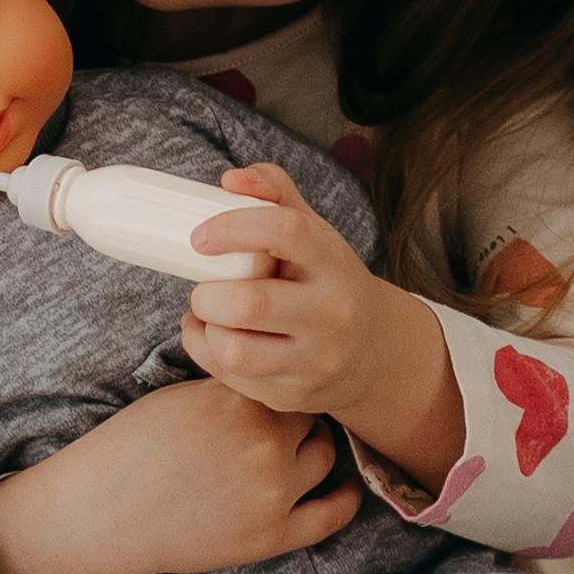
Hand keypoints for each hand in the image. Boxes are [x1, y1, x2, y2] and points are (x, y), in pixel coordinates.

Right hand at [0, 379, 359, 573]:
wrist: (104, 513)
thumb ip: (232, 386)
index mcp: (239, 400)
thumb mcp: (183, 396)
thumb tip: (268, 370)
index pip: (286, 376)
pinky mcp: (273, 536)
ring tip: (302, 448)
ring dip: (315, 449)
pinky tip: (345, 486)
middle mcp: (265, 442)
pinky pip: (333, 514)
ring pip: (324, 455)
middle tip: (285, 421)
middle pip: (310, 415)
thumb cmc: (132, 449)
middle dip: (298, 416)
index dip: (282, 381)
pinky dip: (346, 497)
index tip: (280, 384)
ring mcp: (273, 491)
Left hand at [180, 163, 408, 423]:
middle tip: (205, 286)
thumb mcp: (315, 235)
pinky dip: (207, 351)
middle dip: (208, 294)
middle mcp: (332, 313)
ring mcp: (315, 360)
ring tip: (211, 314)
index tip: (200, 238)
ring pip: (234, 350)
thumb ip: (276, 194)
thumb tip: (230, 179)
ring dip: (207, 328)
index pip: (285, 231)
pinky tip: (216, 336)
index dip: (233, 228)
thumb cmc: (328, 282)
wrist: (373, 353)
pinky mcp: (294, 395)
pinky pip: (230, 377)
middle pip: (249, 303)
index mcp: (334, 262)